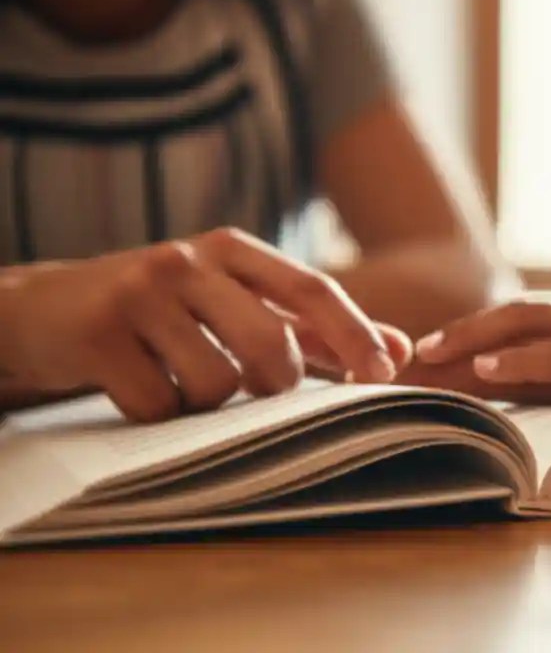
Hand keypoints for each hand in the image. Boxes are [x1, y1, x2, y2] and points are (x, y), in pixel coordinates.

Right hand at [0, 228, 410, 421]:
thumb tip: (399, 348)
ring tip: (177, 379)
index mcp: (230, 249)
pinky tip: (136, 385)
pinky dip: (158, 413)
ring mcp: (138, 294)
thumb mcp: (233, 302)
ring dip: (207, 403)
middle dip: (278, 387)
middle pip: (271, 345)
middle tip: (257, 392)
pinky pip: (159, 404)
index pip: (312, 288)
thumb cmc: (158, 311)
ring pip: (217, 384)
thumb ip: (312, 325)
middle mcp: (187, 261)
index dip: (354, 333)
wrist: (40, 309)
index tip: (387, 372)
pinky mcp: (97, 334)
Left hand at [414, 292, 550, 427]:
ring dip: (471, 340)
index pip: (534, 315)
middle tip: (416, 353)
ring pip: (526, 322)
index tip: (443, 351)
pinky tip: (481, 371)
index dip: (485, 331)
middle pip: (516, 311)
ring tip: (427, 359)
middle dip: (462, 331)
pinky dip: (516, 360)